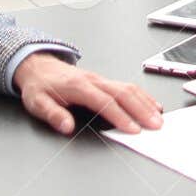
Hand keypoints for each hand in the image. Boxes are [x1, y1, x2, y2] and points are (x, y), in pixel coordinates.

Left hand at [12, 53, 163, 134]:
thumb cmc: (40, 86)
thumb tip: (66, 126)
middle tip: (155, 125)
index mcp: (78, 87)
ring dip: (146, 103)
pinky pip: (128, 86)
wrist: (38, 66)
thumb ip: (52, 114)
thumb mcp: (37, 103)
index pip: (104, 102)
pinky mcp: (104, 81)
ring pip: (129, 88)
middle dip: (142, 110)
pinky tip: (152, 105)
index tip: (134, 130)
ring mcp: (101, 79)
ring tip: (159, 118)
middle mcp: (94, 80)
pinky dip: (143, 96)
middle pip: (123, 93)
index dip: (120, 117)